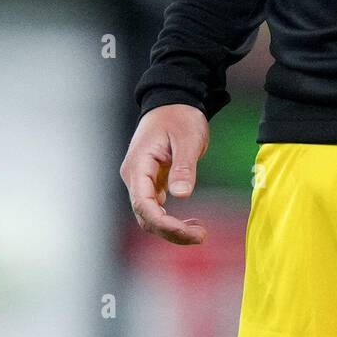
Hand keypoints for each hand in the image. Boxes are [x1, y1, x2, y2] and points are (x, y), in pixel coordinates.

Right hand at [119, 104, 209, 245]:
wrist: (175, 100)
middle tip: (200, 236)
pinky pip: (157, 208)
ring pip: (151, 215)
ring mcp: (142, 180)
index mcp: (139, 166)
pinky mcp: (152, 182)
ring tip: (199, 233)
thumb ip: (184, 167)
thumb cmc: (180, 117)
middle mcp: (135, 177)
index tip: (185, 231)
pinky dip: (172, 219)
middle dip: (170, 231)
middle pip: (145, 216)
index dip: (163, 223)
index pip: (143, 204)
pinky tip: (191, 223)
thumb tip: (181, 195)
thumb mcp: (187, 139)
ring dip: (172, 228)